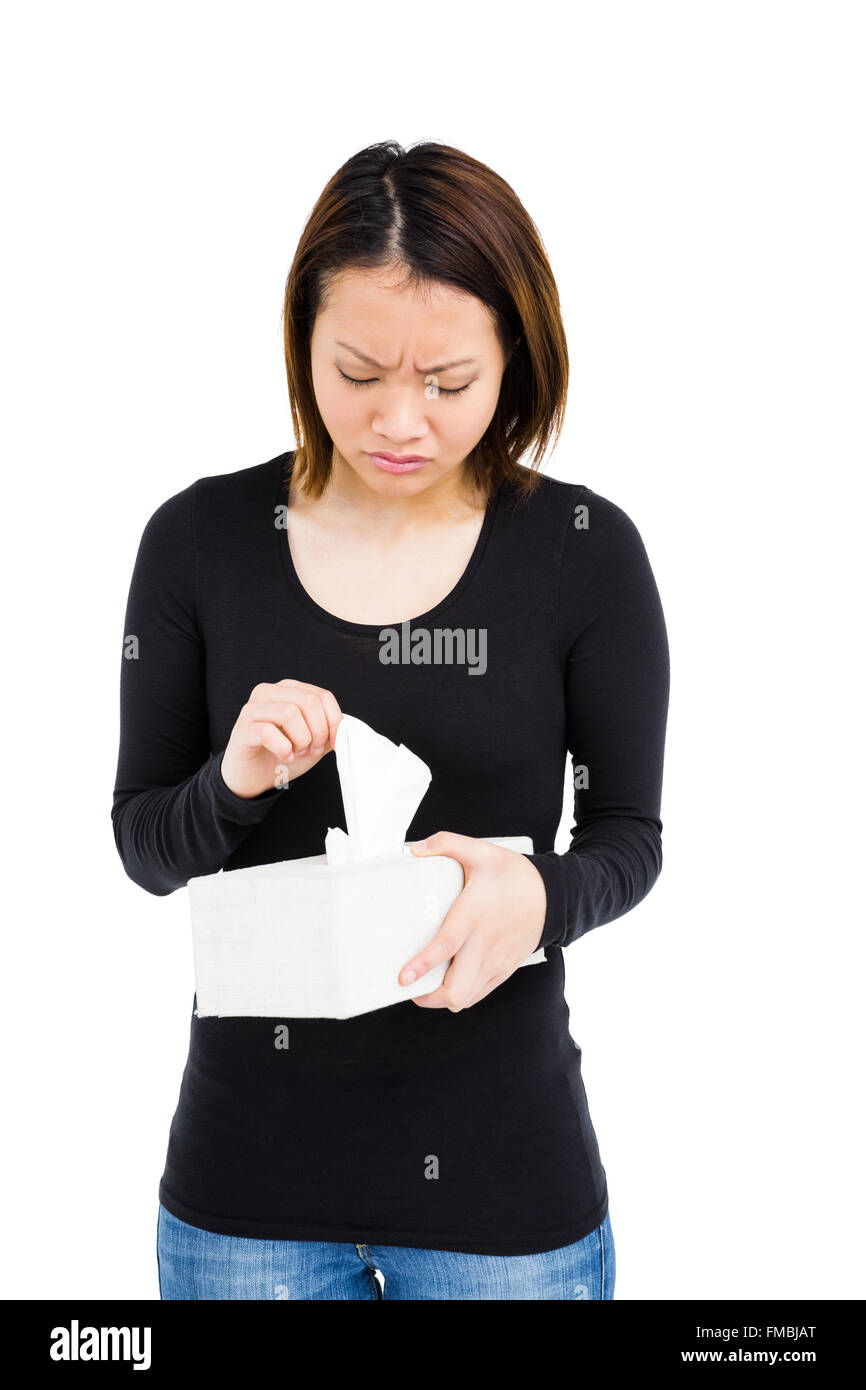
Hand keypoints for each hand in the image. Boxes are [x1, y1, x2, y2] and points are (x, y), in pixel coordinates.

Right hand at [220, 679, 342, 797]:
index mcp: (288, 690)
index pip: (322, 695)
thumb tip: (346, 727)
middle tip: (313, 750)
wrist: (254, 777)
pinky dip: (283, 749)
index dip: (334, 722)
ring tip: (297, 752)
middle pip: (308, 701)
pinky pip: (268, 733)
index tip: (333, 743)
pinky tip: (284, 756)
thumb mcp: (313, 740)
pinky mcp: (242, 729)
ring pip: (289, 712)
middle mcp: (268, 692)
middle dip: (319, 731)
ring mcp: (252, 709)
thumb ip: (330, 730)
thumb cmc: (283, 754)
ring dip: (301, 739)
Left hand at [399, 832, 547, 1009]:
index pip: (447, 946)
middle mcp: (484, 944)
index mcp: (474, 915)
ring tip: (424, 986)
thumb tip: (414, 850)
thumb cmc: (514, 874)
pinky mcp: (504, 969)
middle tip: (409, 985)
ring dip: (441, 998)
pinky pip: (478, 994)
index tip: (403, 976)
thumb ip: (446, 843)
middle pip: (456, 990)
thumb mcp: (481, 851)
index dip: (424, 965)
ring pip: (465, 998)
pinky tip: (449, 982)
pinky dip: (460, 995)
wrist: (552, 895)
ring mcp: (495, 961)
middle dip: (428, 997)